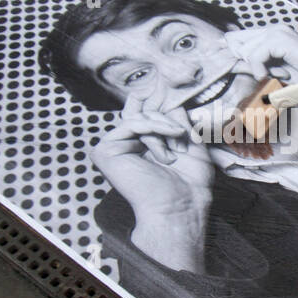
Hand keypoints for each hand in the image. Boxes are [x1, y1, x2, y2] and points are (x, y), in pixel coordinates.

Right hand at [91, 95, 214, 271]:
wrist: (180, 206)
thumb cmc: (190, 184)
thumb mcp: (192, 144)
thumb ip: (180, 121)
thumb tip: (173, 101)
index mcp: (141, 146)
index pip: (142, 115)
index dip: (154, 104)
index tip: (165, 91)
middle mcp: (125, 146)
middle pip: (142, 112)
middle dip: (165, 118)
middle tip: (180, 135)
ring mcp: (114, 149)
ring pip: (138, 117)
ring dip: (163, 127)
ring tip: (175, 147)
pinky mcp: (105, 152)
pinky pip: (130, 124)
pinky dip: (153, 129)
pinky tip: (167, 143)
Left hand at [223, 24, 297, 92]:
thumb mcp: (275, 72)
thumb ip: (256, 66)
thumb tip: (234, 66)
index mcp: (271, 34)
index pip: (238, 36)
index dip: (230, 51)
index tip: (226, 66)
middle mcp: (273, 29)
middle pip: (237, 41)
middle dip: (238, 61)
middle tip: (251, 75)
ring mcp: (278, 32)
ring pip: (246, 48)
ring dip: (252, 66)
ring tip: (266, 77)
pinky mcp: (282, 40)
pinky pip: (257, 53)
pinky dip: (258, 67)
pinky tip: (266, 76)